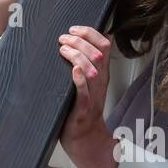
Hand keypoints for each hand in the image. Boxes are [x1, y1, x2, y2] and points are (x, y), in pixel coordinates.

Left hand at [57, 26, 116, 167]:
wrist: (86, 140)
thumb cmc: (82, 109)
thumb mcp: (88, 83)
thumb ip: (87, 64)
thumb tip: (83, 42)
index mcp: (101, 73)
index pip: (104, 44)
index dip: (90, 32)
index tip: (74, 28)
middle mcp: (99, 82)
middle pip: (98, 53)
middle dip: (80, 40)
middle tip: (63, 38)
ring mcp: (92, 96)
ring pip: (92, 69)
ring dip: (77, 55)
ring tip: (62, 49)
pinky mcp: (83, 109)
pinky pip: (84, 93)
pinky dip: (79, 80)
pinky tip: (73, 70)